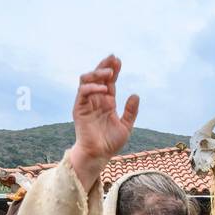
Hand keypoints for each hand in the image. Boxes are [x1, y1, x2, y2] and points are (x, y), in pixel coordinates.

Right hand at [68, 55, 139, 190]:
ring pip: (87, 80)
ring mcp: (86, 103)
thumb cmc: (110, 143)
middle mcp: (96, 99)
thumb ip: (130, 111)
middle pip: (97, 76)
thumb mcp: (125, 126)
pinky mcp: (79, 108)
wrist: (99, 155)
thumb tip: (135, 95)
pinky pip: (83, 92)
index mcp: (107, 102)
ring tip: (109, 74)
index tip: (119, 61)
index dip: (113, 70)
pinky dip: (93, 88)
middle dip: (104, 66)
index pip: (109, 81)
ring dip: (97, 74)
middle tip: (113, 59)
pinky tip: (104, 89)